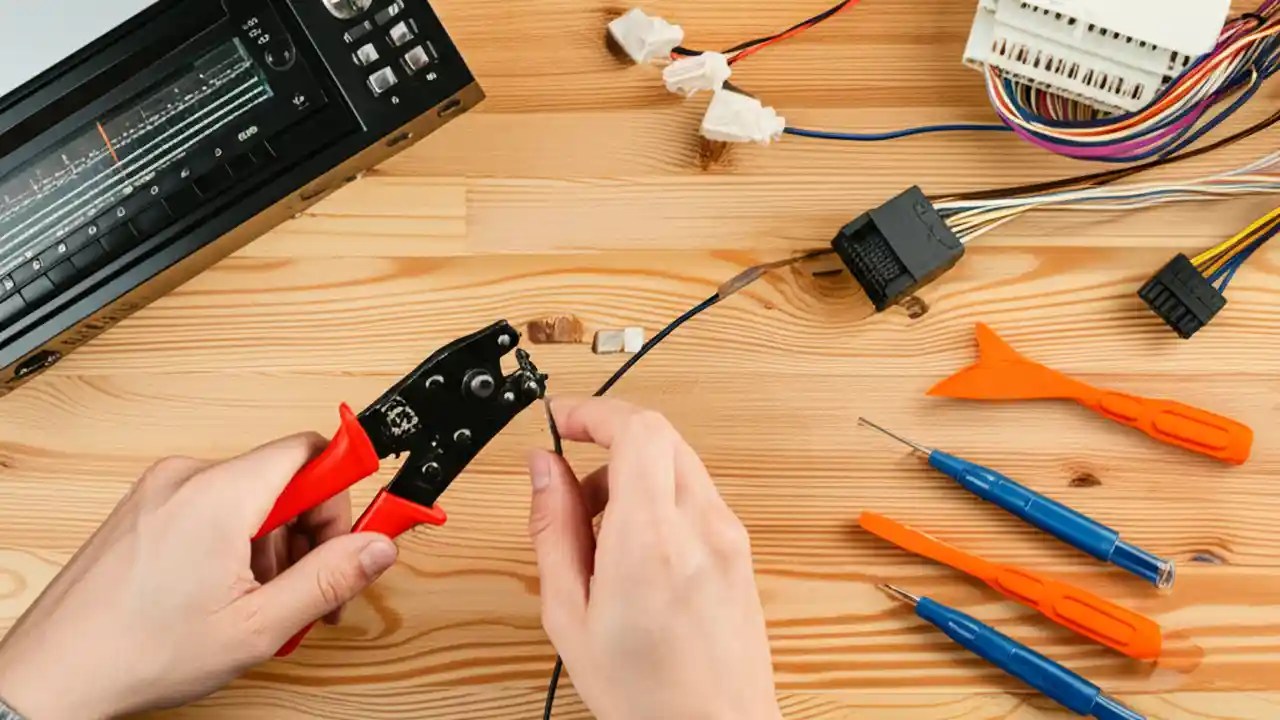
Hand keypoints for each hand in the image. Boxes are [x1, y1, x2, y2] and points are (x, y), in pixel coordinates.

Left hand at [0, 434, 399, 718]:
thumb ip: (328, 580)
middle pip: (283, 479)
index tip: (362, 520)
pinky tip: (229, 592)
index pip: (310, 451)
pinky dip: (235, 543)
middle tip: (314, 587)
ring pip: (250, 498)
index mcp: (219, 495)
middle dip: (310, 532)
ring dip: (273, 545)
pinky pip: (213, 507)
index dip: (343, 492)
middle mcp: (187, 478)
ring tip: (262, 602)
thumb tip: (377, 547)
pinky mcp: (144, 508)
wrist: (54, 675)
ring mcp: (160, 491)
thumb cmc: (137, 651)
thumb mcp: (256, 626)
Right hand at [528, 397, 780, 719]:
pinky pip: (695, 491)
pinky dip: (659, 494)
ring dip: (632, 470)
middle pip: (659, 433)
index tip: (562, 419)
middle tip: (572, 478)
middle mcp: (701, 527)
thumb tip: (543, 469)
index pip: (637, 429)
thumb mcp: (571, 616)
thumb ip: (553, 531)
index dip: (594, 411)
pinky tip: (635, 543)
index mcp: (651, 542)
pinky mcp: (740, 547)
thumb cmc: (647, 694)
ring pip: (678, 459)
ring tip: (600, 528)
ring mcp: (728, 535)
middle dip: (608, 437)